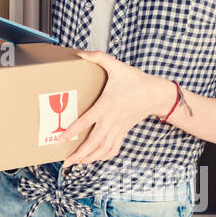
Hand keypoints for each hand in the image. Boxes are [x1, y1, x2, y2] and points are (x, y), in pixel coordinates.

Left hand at [56, 48, 174, 170]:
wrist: (156, 94)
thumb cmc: (135, 80)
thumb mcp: (116, 65)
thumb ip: (98, 57)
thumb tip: (80, 53)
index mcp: (105, 106)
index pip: (84, 123)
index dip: (71, 132)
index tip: (59, 140)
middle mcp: (110, 121)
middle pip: (92, 143)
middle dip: (78, 154)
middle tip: (65, 161)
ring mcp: (118, 128)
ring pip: (102, 149)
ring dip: (89, 159)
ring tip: (76, 162)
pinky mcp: (123, 132)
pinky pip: (113, 149)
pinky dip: (104, 156)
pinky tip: (95, 158)